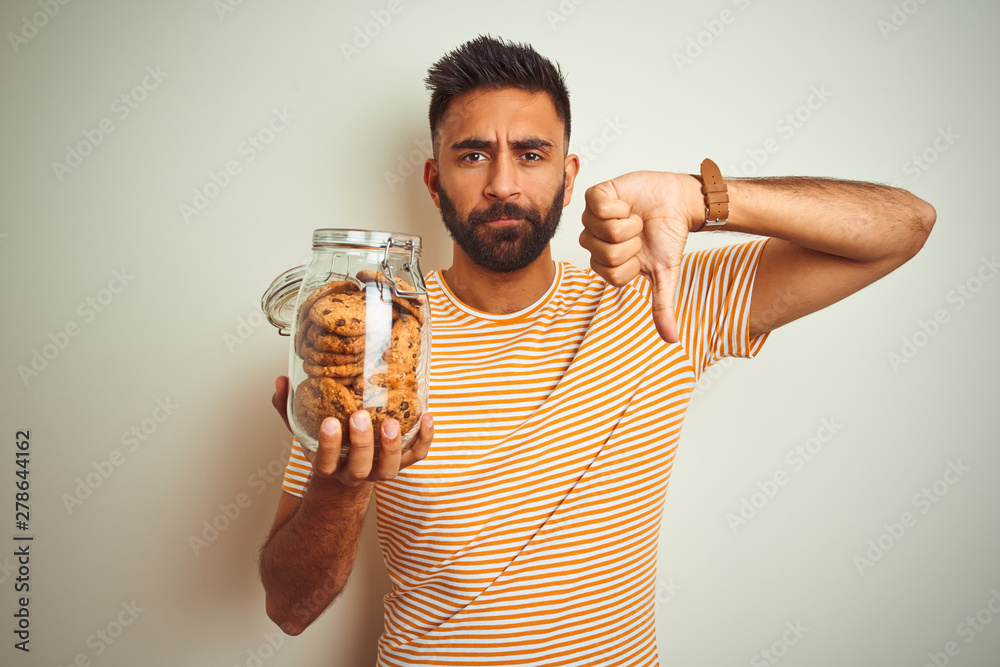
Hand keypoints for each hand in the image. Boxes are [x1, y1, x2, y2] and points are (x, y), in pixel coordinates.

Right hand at [271, 375, 432, 484]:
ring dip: (391, 447)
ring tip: (391, 422)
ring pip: (390, 469)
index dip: (329, 445)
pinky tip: (427, 416)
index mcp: (329, 466)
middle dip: (362, 444)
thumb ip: (289, 407)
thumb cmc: (328, 445)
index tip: (329, 422)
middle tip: (360, 416)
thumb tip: (282, 380)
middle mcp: (356, 473)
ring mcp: (380, 471)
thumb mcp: (304, 429)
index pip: (326, 462)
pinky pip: (416, 456)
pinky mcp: (402, 463)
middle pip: (360, 468)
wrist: (348, 472)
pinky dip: (424, 439)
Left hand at [579, 171, 703, 342]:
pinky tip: (627, 205)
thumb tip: (672, 339)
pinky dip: (621, 207)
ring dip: (629, 224)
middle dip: (632, 243)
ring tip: (634, 218)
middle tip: (639, 234)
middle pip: (606, 253)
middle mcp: (594, 241)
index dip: (631, 263)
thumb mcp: (664, 273)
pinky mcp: (596, 195)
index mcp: (605, 262)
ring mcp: (592, 218)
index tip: (641, 254)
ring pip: (604, 230)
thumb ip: (661, 306)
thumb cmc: (667, 236)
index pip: (610, 274)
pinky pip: (599, 207)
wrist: (679, 202)